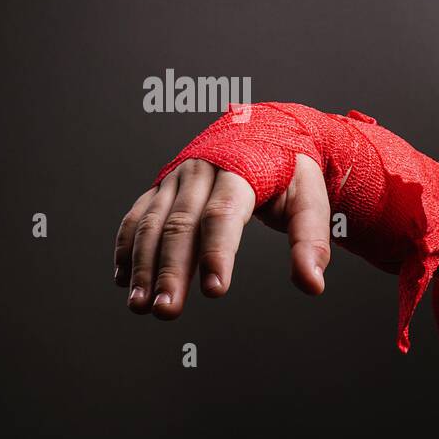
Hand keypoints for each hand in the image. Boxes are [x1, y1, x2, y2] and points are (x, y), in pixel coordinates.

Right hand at [114, 154, 330, 317]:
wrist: (262, 128)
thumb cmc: (287, 167)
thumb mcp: (310, 196)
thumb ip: (311, 239)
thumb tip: (313, 284)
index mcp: (239, 168)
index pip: (223, 214)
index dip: (218, 253)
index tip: (215, 291)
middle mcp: (201, 171)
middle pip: (180, 225)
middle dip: (170, 270)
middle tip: (167, 310)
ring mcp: (176, 179)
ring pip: (151, 223)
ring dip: (143, 266)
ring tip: (142, 305)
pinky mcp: (162, 188)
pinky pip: (137, 217)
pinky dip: (127, 248)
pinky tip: (125, 281)